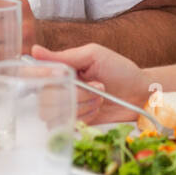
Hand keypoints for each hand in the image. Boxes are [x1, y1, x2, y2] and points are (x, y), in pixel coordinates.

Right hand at [30, 42, 148, 123]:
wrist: (140, 94)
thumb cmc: (120, 70)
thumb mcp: (94, 55)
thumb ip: (64, 56)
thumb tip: (35, 50)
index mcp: (61, 70)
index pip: (35, 75)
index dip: (41, 77)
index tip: (67, 77)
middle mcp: (60, 88)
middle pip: (46, 97)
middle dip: (76, 93)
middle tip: (97, 87)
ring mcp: (67, 107)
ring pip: (56, 112)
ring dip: (82, 105)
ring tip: (99, 98)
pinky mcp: (75, 123)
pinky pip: (68, 124)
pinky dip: (85, 116)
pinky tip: (97, 110)